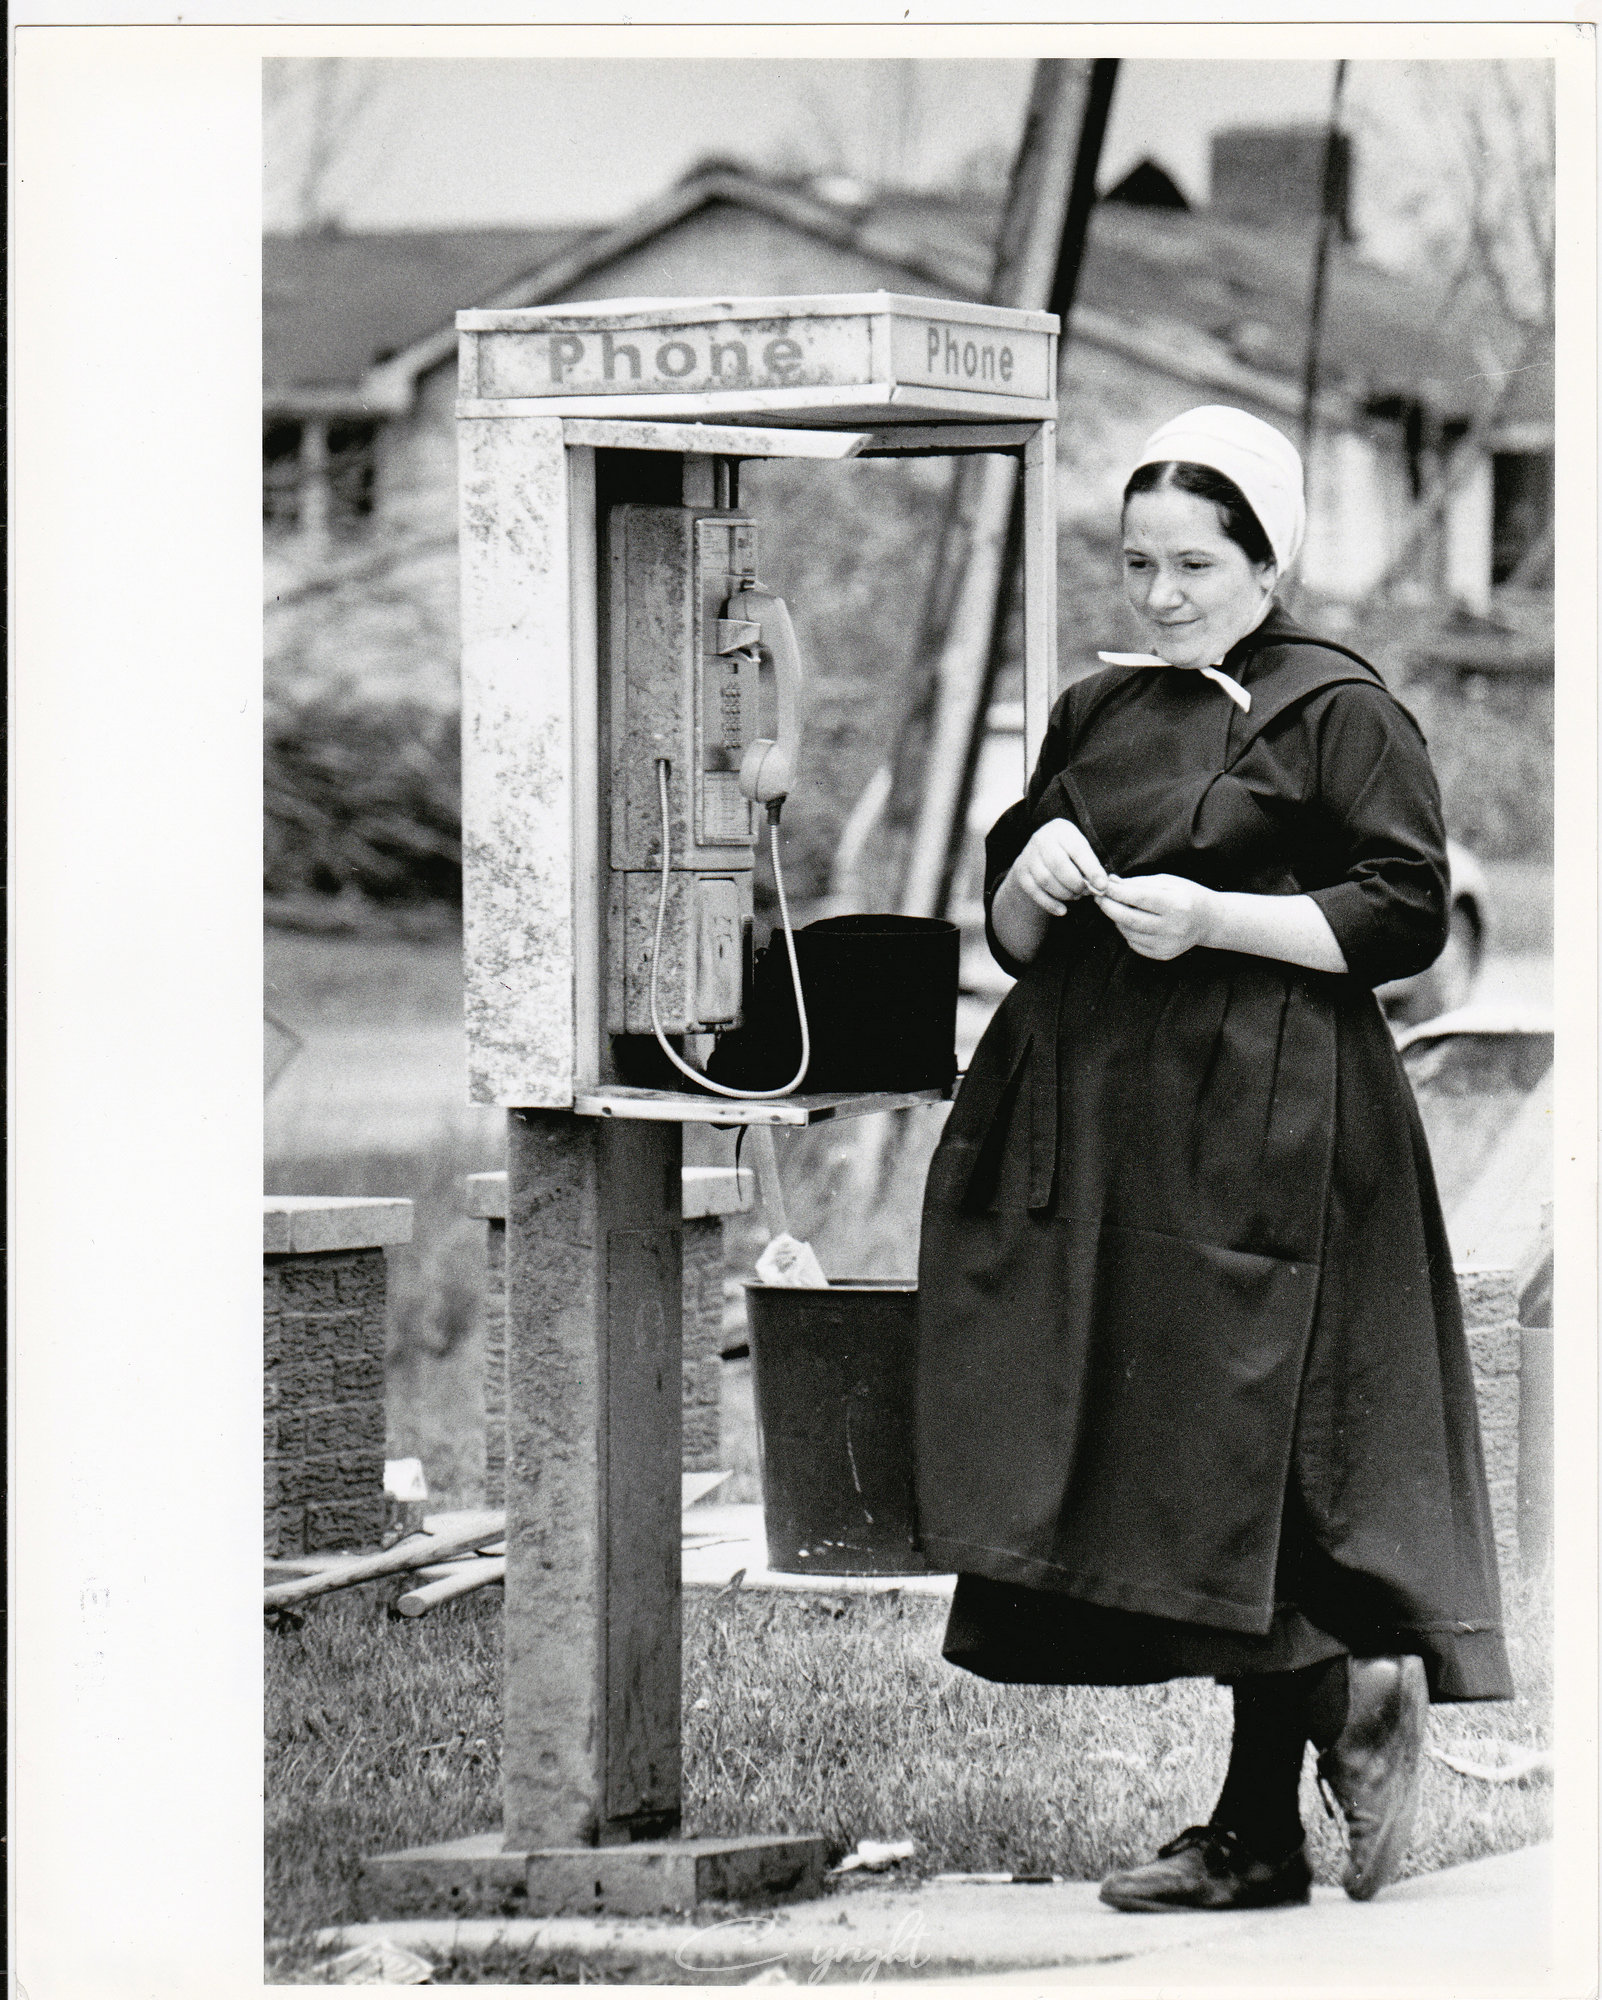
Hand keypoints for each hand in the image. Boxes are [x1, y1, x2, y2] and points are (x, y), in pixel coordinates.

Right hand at [1007, 819, 1108, 916]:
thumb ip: (1090, 865)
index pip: (1077, 849)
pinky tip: (1063, 910)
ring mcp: (1028, 856)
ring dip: (1064, 893)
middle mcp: (1041, 839)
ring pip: (1045, 879)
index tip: (1102, 885)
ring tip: (1075, 897)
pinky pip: (1035, 891)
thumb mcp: (1080, 851)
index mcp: (1061, 830)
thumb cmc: (1068, 854)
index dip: (1091, 869)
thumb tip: (1100, 886)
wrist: (1038, 855)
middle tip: (1085, 892)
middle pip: (1058, 864)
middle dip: (1075, 883)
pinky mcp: (1021, 873)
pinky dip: (1050, 904)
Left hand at [1095, 873, 1214, 959]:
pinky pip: (1134, 943)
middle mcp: (1173, 927)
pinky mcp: (1163, 955)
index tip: (1101, 885)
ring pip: (1129, 932)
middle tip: (1098, 898)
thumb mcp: (1167, 882)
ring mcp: (1168, 944)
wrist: (1209, 921)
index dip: (1116, 892)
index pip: (1139, 898)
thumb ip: (1138, 883)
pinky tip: (1131, 921)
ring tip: (1116, 907)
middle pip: (1130, 919)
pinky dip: (1127, 931)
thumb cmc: (1186, 895)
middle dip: (1109, 907)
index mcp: (1177, 905)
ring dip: (1117, 919)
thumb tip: (1110, 882)